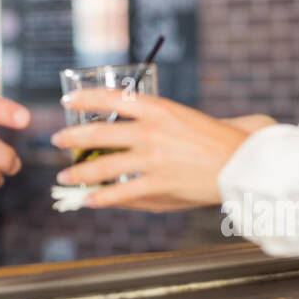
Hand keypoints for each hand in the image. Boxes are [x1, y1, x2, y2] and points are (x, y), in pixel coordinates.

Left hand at [51, 90, 276, 211]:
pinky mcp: (158, 186)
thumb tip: (117, 130)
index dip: (84, 98)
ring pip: (102, 166)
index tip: (67, 100)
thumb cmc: (212, 140)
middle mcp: (151, 131)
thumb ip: (149, 121)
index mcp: (157, 108)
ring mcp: (152, 160)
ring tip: (65, 175)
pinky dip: (100, 197)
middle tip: (58, 140)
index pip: (110, 99)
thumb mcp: (179, 118)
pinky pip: (121, 193)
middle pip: (98, 133)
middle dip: (72, 138)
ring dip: (78, 172)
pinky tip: (88, 199)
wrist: (241, 162)